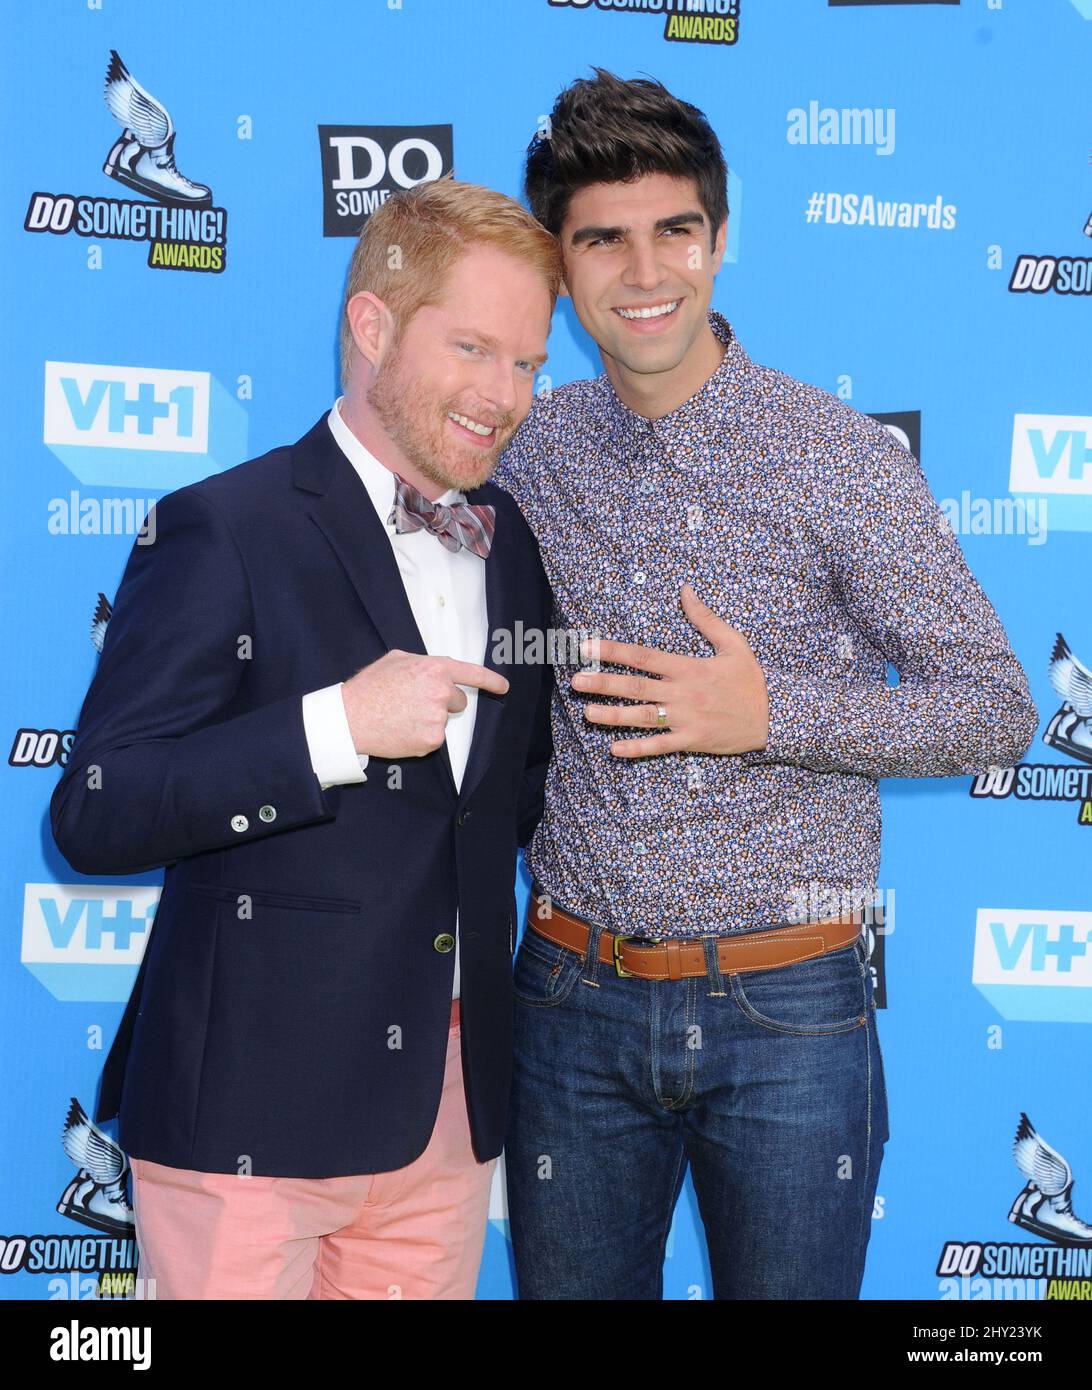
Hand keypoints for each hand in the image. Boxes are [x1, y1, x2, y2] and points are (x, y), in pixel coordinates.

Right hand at [340, 651, 508, 758]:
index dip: (491, 680)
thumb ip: (422, 662)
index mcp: (434, 668)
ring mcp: (438, 717)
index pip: (472, 673)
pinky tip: (402, 729)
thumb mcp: (395, 660)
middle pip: (458, 701)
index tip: (503, 687)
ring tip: (401, 716)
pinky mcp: (432, 739)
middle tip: (412, 703)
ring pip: (444, 720)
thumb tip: (434, 670)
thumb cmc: (368, 688)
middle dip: (442, 703)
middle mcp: (440, 691)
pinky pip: (434, 738)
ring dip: (429, 720)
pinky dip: (421, 736)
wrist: (350, 719)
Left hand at [570, 585, 768, 757]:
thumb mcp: (734, 643)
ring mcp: (686, 719)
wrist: (775, 716)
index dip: (614, 650)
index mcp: (689, 667)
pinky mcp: (692, 741)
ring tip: (587, 713)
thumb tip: (686, 590)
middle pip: (636, 686)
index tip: (588, 646)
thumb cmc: (750, 680)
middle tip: (575, 681)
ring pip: (643, 717)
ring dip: (613, 715)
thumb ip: (706, 619)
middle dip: (604, 683)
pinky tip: (615, 749)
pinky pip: (660, 746)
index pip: (644, 656)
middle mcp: (683, 693)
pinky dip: (638, 749)